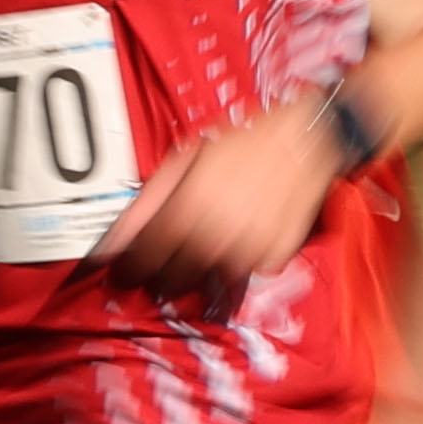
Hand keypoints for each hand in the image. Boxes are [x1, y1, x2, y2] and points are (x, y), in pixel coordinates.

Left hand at [93, 107, 344, 308]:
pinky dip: (236, 262)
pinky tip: (240, 237)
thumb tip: (120, 232)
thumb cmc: (243, 145)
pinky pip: (244, 273)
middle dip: (163, 276)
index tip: (125, 274)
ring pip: (208, 280)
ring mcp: (246, 252)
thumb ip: (150, 198)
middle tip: (163, 265)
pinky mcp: (272, 259)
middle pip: (173, 280)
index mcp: (187, 209)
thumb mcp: (186, 159)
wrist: (302, 143)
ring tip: (206, 244)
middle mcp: (214, 236)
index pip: (144, 260)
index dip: (129, 271)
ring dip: (200, 270)